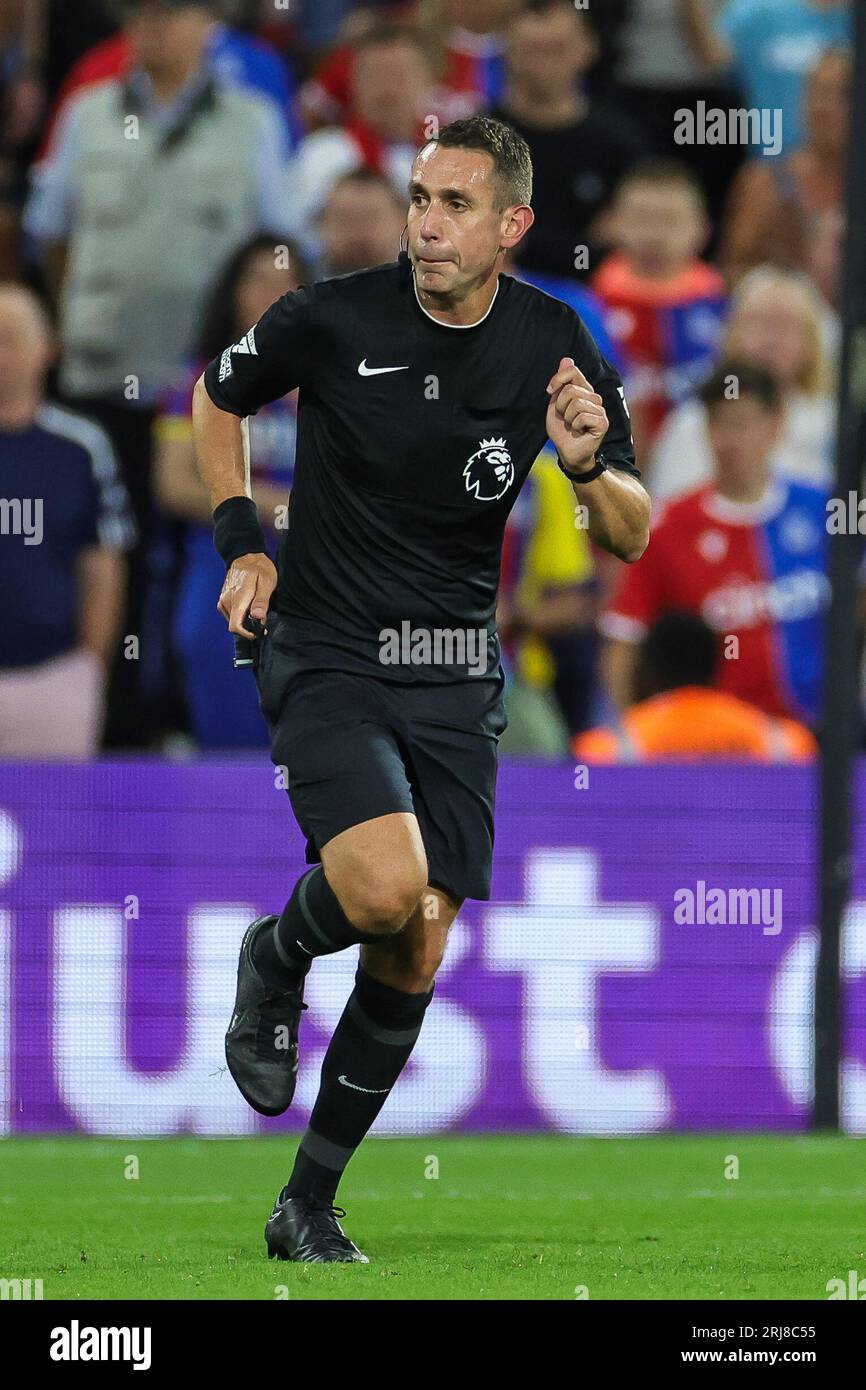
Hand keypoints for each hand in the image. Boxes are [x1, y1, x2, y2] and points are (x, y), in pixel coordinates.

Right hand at [218, 552, 276, 638]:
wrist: (245, 556)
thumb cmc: (259, 568)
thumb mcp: (266, 582)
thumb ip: (262, 601)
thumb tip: (258, 617)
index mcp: (237, 599)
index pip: (235, 627)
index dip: (247, 634)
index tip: (258, 632)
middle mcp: (226, 602)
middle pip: (235, 625)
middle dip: (249, 626)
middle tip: (262, 617)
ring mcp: (223, 601)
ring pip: (233, 620)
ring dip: (245, 620)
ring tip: (256, 608)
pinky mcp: (222, 600)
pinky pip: (231, 614)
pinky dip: (240, 615)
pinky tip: (249, 605)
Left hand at [546, 357, 608, 473]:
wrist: (568, 452)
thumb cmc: (562, 430)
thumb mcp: (555, 404)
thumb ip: (560, 383)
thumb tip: (567, 358)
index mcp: (584, 390)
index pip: (572, 371)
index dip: (558, 378)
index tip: (549, 390)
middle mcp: (594, 397)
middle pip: (571, 390)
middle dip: (560, 406)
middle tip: (565, 419)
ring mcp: (600, 410)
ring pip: (576, 403)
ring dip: (568, 418)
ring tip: (573, 426)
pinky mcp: (603, 422)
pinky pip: (582, 416)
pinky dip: (575, 426)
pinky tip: (580, 431)